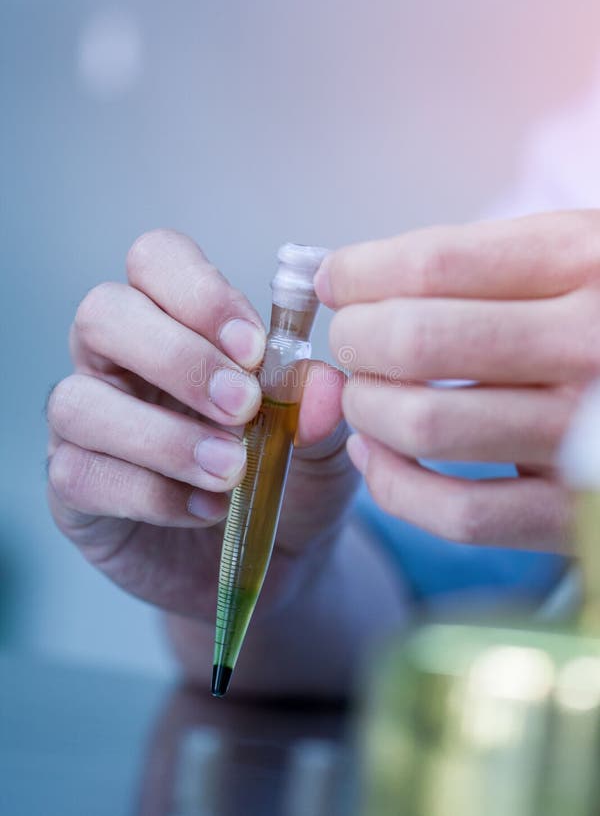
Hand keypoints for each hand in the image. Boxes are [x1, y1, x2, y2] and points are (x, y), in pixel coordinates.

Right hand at [46, 230, 356, 625]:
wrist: (279, 559)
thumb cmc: (293, 478)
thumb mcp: (322, 443)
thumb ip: (320, 409)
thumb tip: (320, 384)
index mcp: (177, 321)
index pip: (156, 260)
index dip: (198, 291)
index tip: (254, 348)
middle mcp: (119, 360)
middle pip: (102, 313)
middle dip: (177, 357)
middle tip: (242, 406)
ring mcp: (89, 423)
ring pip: (78, 400)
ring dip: (163, 435)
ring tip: (231, 470)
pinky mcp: (76, 488)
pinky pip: (80, 474)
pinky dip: (149, 492)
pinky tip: (205, 509)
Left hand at [314, 210, 599, 551]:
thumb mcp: (585, 254)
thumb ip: (487, 260)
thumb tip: (353, 277)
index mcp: (590, 261)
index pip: (436, 261)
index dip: (361, 271)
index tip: (333, 278)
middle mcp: (591, 344)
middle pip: (414, 340)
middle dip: (355, 338)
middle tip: (350, 339)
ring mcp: (583, 434)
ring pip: (424, 423)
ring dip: (366, 407)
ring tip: (365, 393)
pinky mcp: (574, 515)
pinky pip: (456, 513)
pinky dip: (394, 485)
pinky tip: (378, 456)